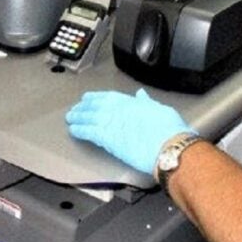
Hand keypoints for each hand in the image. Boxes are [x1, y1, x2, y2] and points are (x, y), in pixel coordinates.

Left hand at [65, 88, 192, 174]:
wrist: (169, 146)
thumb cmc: (170, 131)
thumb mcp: (160, 109)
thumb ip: (147, 102)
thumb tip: (142, 95)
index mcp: (131, 101)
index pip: (108, 96)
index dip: (96, 97)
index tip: (89, 98)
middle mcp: (119, 109)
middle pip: (95, 105)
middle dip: (84, 107)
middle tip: (76, 108)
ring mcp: (112, 122)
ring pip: (89, 117)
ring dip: (78, 117)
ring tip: (71, 118)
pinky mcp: (107, 138)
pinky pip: (88, 132)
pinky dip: (79, 130)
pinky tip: (73, 131)